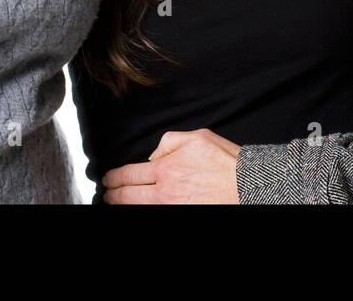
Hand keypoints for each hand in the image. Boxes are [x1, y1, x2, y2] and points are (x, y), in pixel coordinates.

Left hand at [102, 129, 240, 203]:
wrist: (246, 184)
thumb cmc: (224, 161)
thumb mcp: (196, 137)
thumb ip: (168, 142)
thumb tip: (153, 156)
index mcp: (165, 169)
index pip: (129, 175)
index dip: (114, 178)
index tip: (107, 179)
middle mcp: (165, 192)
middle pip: (128, 197)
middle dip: (113, 196)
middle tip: (106, 195)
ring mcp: (172, 207)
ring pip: (139, 209)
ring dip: (124, 206)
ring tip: (117, 203)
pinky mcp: (182, 214)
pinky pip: (156, 214)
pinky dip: (144, 212)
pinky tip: (141, 208)